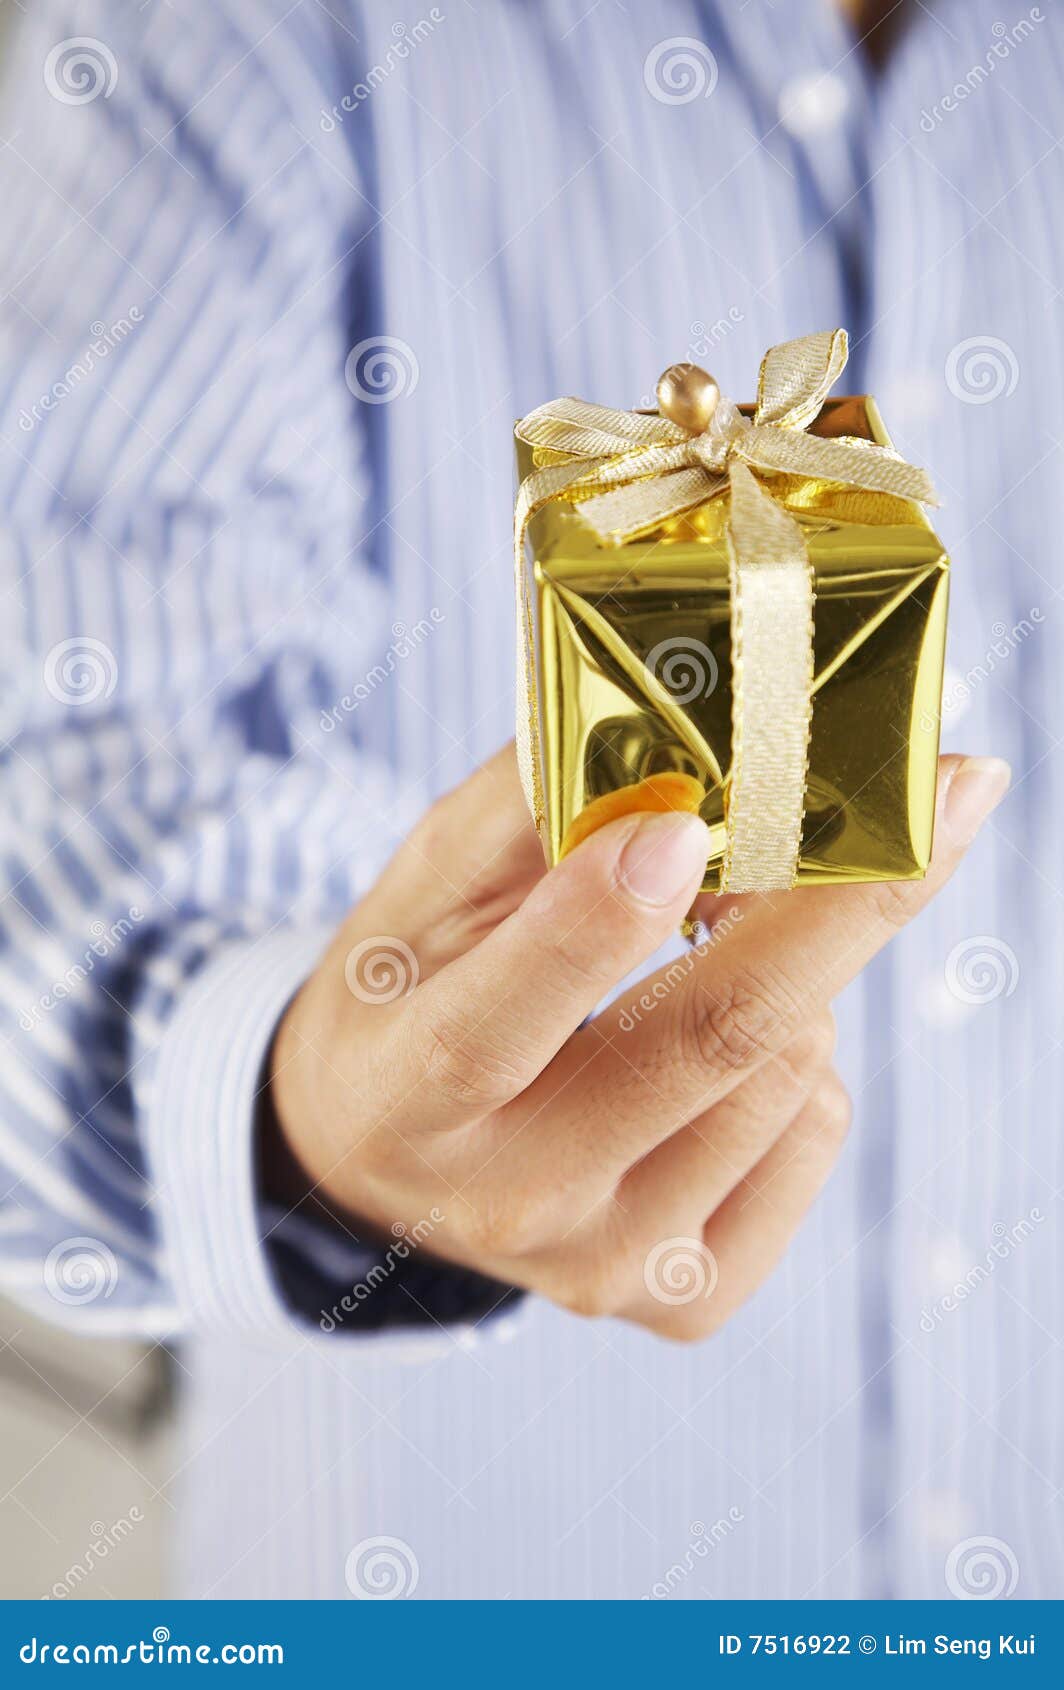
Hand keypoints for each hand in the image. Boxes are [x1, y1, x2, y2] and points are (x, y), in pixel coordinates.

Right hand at [267, 748, 1007, 1339]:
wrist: (383, 1161)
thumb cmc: (407, 997)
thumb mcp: (417, 890)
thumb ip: (526, 815)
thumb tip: (679, 749)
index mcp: (402, 1098)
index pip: (499, 1025)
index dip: (597, 922)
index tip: (690, 814)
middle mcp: (507, 1203)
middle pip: (711, 1043)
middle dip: (842, 900)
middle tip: (939, 795)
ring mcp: (608, 1264)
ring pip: (789, 1073)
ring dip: (797, 968)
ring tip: (728, 929)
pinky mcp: (686, 1294)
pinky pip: (815, 1134)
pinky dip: (803, 1060)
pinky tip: (727, 1045)